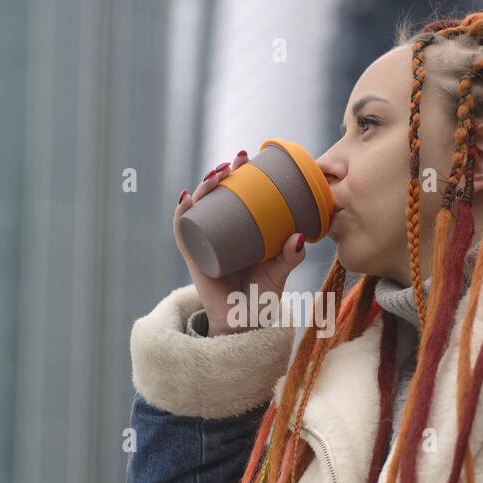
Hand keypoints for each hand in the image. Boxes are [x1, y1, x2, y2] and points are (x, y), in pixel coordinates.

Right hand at [173, 150, 306, 335]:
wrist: (244, 325)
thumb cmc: (262, 296)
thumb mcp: (279, 272)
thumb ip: (290, 257)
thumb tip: (300, 236)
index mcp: (240, 230)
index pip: (236, 194)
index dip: (239, 174)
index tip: (248, 157)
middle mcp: (220, 232)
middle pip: (215, 196)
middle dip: (222, 174)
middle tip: (236, 163)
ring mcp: (205, 243)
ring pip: (198, 208)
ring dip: (204, 187)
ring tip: (217, 175)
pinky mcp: (194, 258)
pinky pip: (183, 233)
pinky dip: (182, 215)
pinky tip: (186, 199)